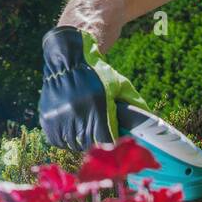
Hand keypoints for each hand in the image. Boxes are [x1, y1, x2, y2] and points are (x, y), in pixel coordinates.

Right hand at [38, 26, 149, 150]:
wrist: (68, 57)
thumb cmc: (98, 71)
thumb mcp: (120, 85)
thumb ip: (135, 103)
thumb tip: (154, 121)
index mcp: (97, 104)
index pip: (106, 141)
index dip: (112, 144)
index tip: (114, 141)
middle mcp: (76, 111)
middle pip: (90, 145)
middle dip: (97, 143)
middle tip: (101, 135)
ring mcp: (59, 115)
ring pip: (73, 144)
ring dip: (81, 141)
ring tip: (86, 129)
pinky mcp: (47, 117)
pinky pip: (58, 140)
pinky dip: (65, 138)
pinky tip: (72, 128)